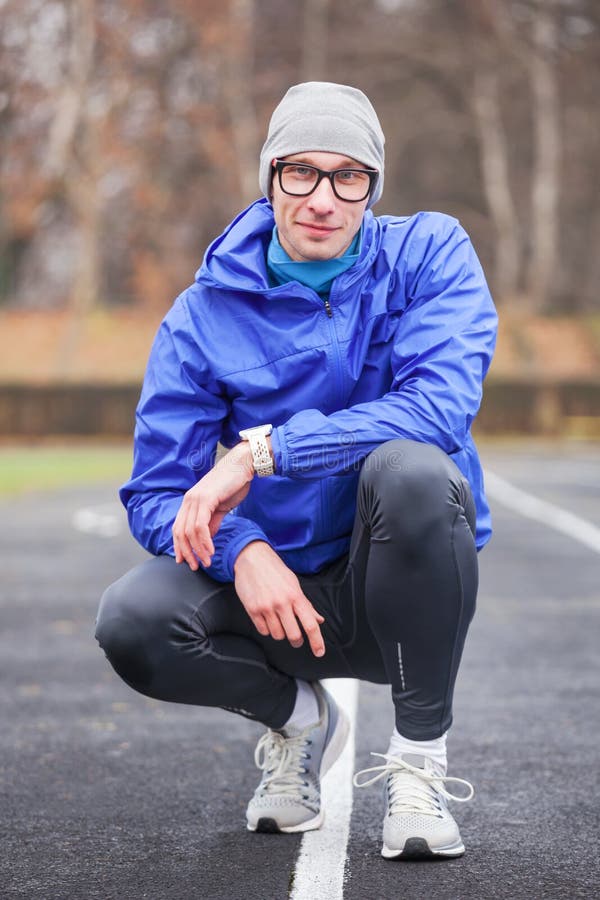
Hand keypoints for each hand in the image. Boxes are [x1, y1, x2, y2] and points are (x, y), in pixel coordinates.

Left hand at [173, 443, 254, 568]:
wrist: (243, 465)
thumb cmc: (234, 484)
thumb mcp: (221, 507)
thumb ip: (212, 522)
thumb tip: (207, 537)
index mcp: (190, 501)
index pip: (178, 528)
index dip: (179, 546)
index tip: (185, 561)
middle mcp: (188, 500)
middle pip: (180, 532)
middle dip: (187, 552)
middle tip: (195, 566)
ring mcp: (195, 499)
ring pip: (190, 531)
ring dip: (198, 550)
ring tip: (206, 561)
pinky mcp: (205, 499)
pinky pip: (200, 526)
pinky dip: (204, 541)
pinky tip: (211, 550)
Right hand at [234, 541, 325, 657]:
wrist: (252, 558)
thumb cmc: (274, 570)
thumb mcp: (294, 584)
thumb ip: (306, 604)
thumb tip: (319, 620)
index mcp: (296, 596)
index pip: (310, 624)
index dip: (317, 641)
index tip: (319, 652)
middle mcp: (282, 603)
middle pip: (294, 635)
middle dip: (297, 641)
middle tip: (297, 639)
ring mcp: (267, 607)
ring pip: (277, 635)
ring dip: (280, 633)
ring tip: (279, 622)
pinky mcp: (253, 610)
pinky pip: (263, 630)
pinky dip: (267, 629)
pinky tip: (267, 618)